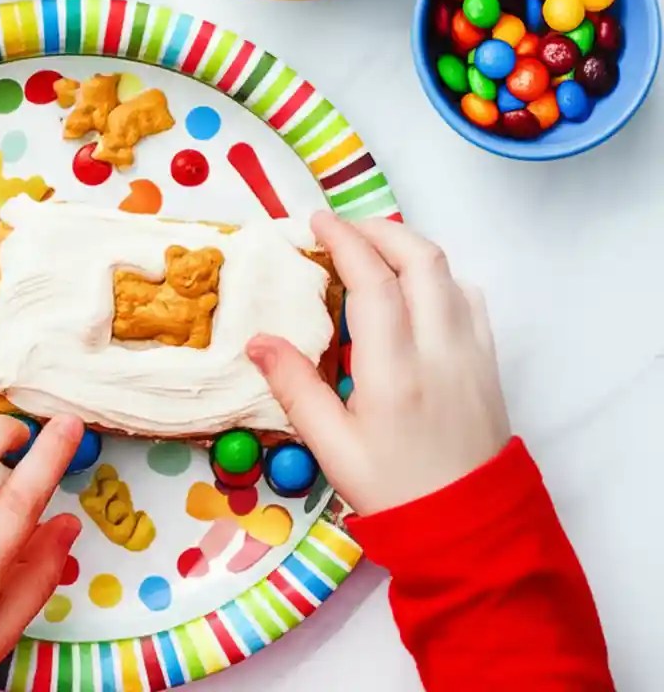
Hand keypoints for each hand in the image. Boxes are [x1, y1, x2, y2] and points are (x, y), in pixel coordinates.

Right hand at [247, 212, 510, 515]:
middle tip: (341, 230)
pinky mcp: (488, 360)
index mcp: (396, 371)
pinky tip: (414, 291)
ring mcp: (472, 351)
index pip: (373, 282)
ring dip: (408, 249)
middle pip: (420, 258)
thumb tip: (259, 341)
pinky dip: (438, 277)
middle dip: (378, 231)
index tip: (316, 223)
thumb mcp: (331, 447)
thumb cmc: (393, 489)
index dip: (344, 241)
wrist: (467, 524)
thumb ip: (296, 388)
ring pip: (448, 272)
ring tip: (372, 254)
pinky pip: (469, 297)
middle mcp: (440, 349)